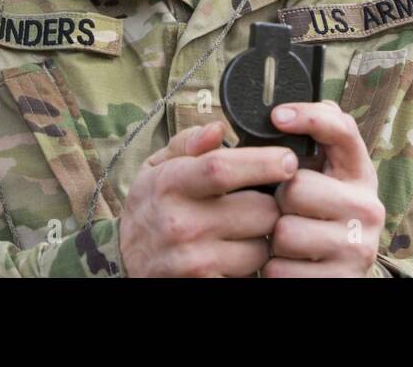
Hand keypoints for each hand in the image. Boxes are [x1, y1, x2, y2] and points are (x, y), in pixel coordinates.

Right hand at [118, 120, 296, 276]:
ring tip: (246, 229)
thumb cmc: (150, 207)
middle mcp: (181, 224)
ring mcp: (194, 261)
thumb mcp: (156, 167)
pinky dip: (252, 263)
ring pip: (261, 246)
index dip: (263, 163)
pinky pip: (251, 273)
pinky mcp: (206, 285)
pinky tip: (238, 252)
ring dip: (263, 237)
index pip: (222, 169)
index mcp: (170, 184)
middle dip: (271, 203)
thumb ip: (188, 143)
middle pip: (258, 210)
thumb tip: (218, 128)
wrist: (125, 263)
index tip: (288, 160)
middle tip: (264, 200)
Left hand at [262, 99, 384, 277]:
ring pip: (285, 232)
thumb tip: (283, 111)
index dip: (309, 118)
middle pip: (296, 188)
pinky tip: (290, 265)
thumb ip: (309, 145)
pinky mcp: (342, 280)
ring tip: (288, 240)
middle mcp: (368, 207)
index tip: (277, 116)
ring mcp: (359, 247)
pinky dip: (275, 269)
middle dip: (279, 201)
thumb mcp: (322, 178)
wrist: (340, 273)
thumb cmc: (319, 216)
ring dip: (273, 240)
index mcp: (359, 173)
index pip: (342, 130)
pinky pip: (280, 270)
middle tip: (287, 210)